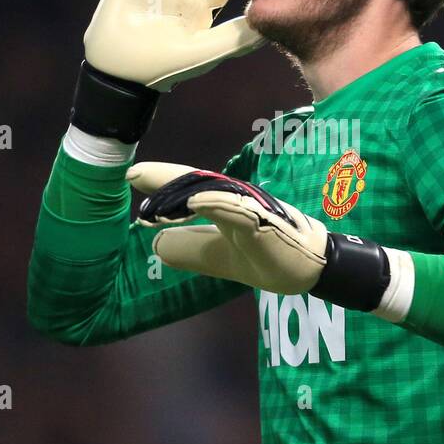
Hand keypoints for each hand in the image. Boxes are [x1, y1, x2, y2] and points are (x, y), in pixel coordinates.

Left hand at [127, 163, 391, 310]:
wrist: (313, 269)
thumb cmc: (271, 257)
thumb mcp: (218, 258)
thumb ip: (190, 250)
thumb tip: (156, 245)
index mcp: (223, 206)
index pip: (188, 189)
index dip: (161, 182)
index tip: (131, 176)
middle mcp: (234, 200)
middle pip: (196, 182)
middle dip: (165, 178)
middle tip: (133, 174)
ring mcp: (249, 208)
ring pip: (212, 190)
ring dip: (182, 188)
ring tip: (152, 184)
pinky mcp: (262, 220)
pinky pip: (234, 208)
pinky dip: (212, 201)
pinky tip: (191, 200)